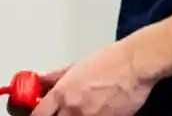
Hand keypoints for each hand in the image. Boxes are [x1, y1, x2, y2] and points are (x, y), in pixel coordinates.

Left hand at [29, 40, 156, 115]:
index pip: (38, 115)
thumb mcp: (74, 67)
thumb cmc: (109, 62)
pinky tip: (95, 113)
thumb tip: (39, 80)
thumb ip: (54, 78)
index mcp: (62, 93)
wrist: (134, 65)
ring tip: (80, 111)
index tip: (37, 115)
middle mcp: (73, 109)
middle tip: (57, 113)